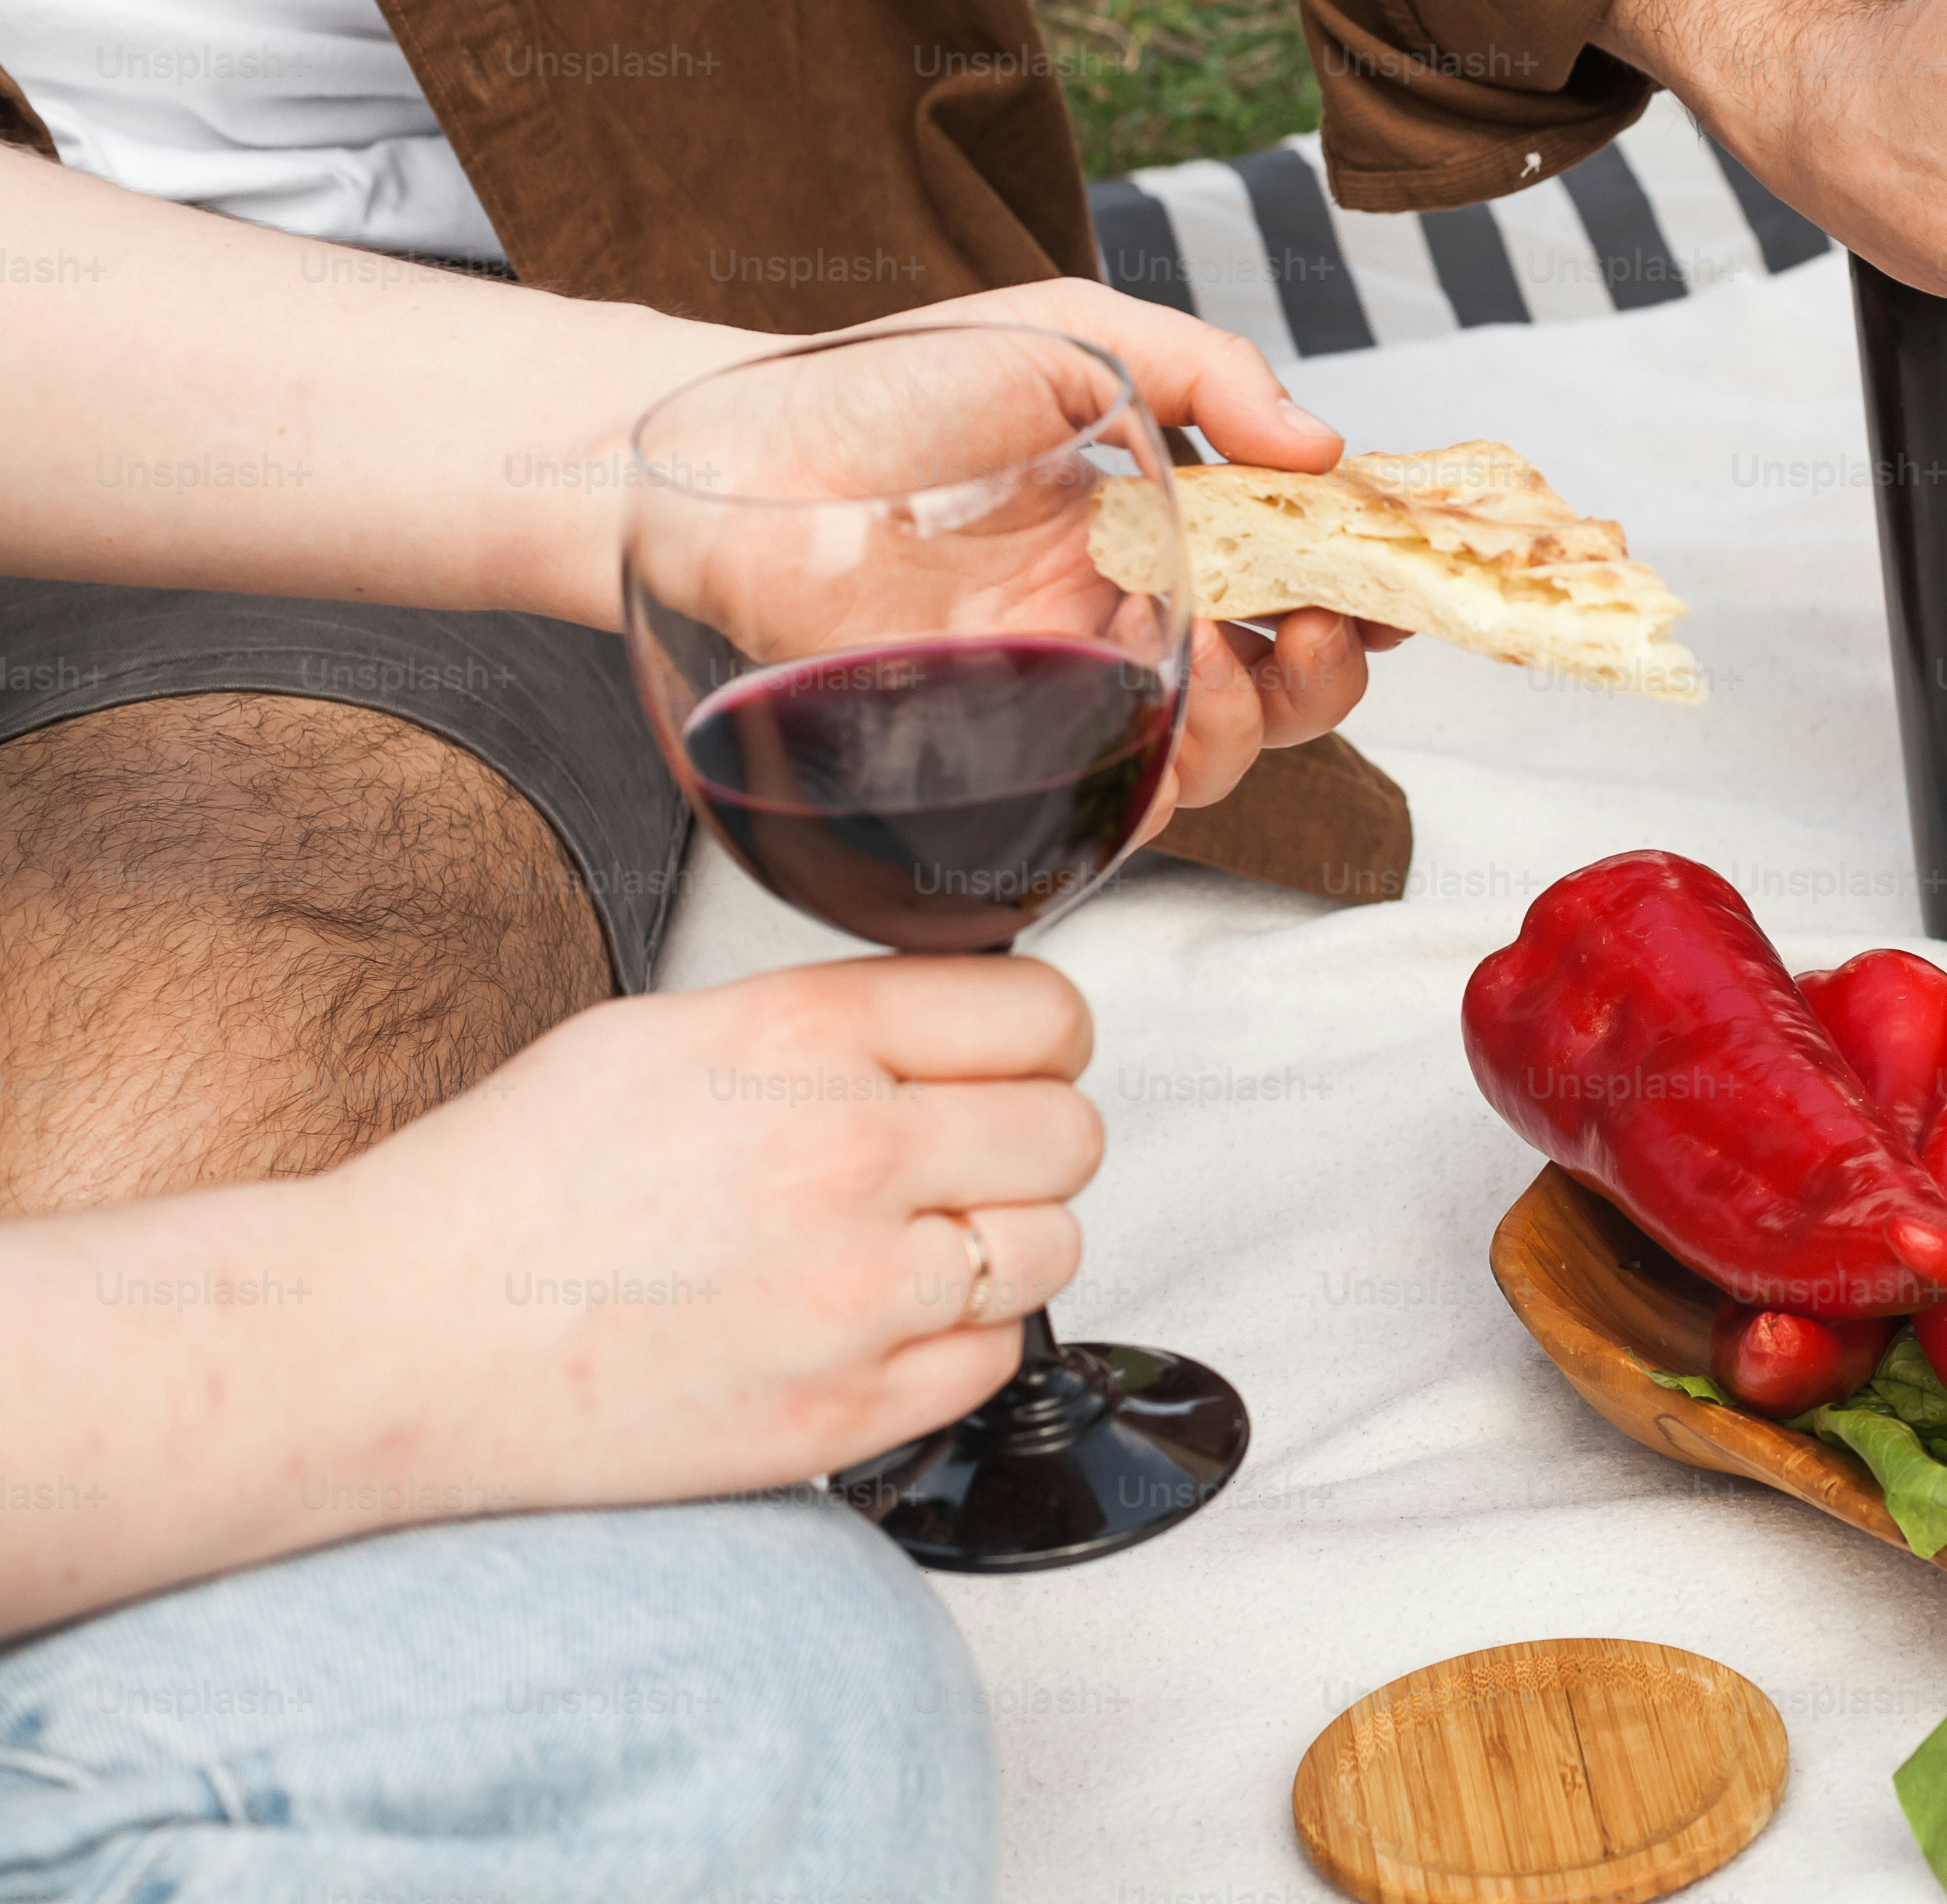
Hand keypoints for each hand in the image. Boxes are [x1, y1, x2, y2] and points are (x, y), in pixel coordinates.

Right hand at [324, 956, 1103, 1508]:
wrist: (394, 1341)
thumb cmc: (512, 1185)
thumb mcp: (671, 1030)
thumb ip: (833, 1020)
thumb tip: (959, 1024)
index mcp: (804, 1037)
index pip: (1041, 1013)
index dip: (1040, 1037)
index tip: (1019, 1058)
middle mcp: (846, 1157)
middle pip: (1070, 1132)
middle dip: (1028, 1140)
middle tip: (963, 1158)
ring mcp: (852, 1298)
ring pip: (1055, 1249)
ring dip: (1004, 1244)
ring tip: (909, 1245)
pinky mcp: (841, 1415)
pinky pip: (995, 1361)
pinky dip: (955, 1342)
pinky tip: (869, 1323)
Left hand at [848, 278, 1402, 826]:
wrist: (741, 459)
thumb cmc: (887, 385)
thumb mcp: (1070, 337)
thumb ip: (1205, 371)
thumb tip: (1321, 440)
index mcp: (1162, 520)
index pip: (1298, 570)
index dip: (1362, 581)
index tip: (1393, 571)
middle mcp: (1130, 612)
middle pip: (1284, 684)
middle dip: (1334, 669)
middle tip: (1328, 627)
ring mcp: (1075, 683)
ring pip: (1217, 753)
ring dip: (1250, 719)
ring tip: (1210, 653)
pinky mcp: (1013, 741)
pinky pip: (1118, 800)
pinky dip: (1164, 782)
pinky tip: (1157, 721)